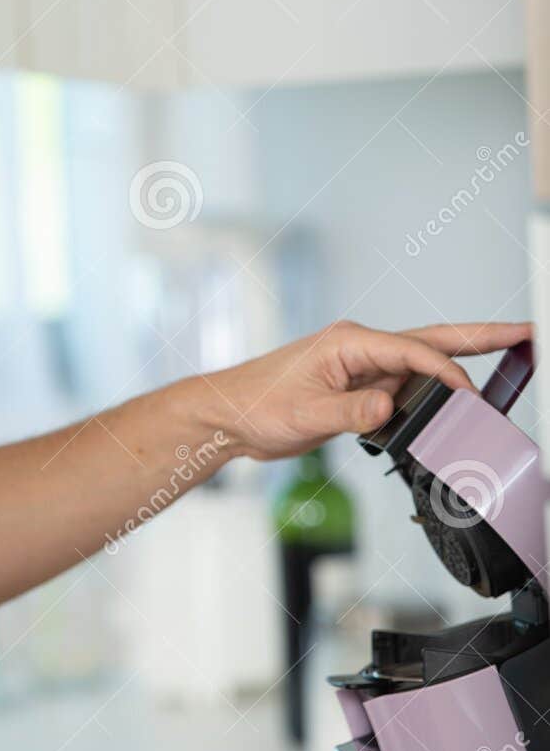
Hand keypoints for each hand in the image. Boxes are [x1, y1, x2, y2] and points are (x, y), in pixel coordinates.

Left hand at [206, 319, 533, 461]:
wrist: (230, 416)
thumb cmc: (256, 403)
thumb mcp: (305, 413)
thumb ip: (351, 412)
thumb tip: (389, 407)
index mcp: (350, 342)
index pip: (415, 352)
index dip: (448, 374)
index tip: (472, 397)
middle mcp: (362, 349)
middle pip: (433, 341)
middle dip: (481, 338)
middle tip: (526, 334)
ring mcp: (362, 368)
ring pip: (423, 366)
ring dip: (461, 369)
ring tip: (506, 361)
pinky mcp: (359, 390)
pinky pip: (406, 390)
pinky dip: (432, 396)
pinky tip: (452, 405)